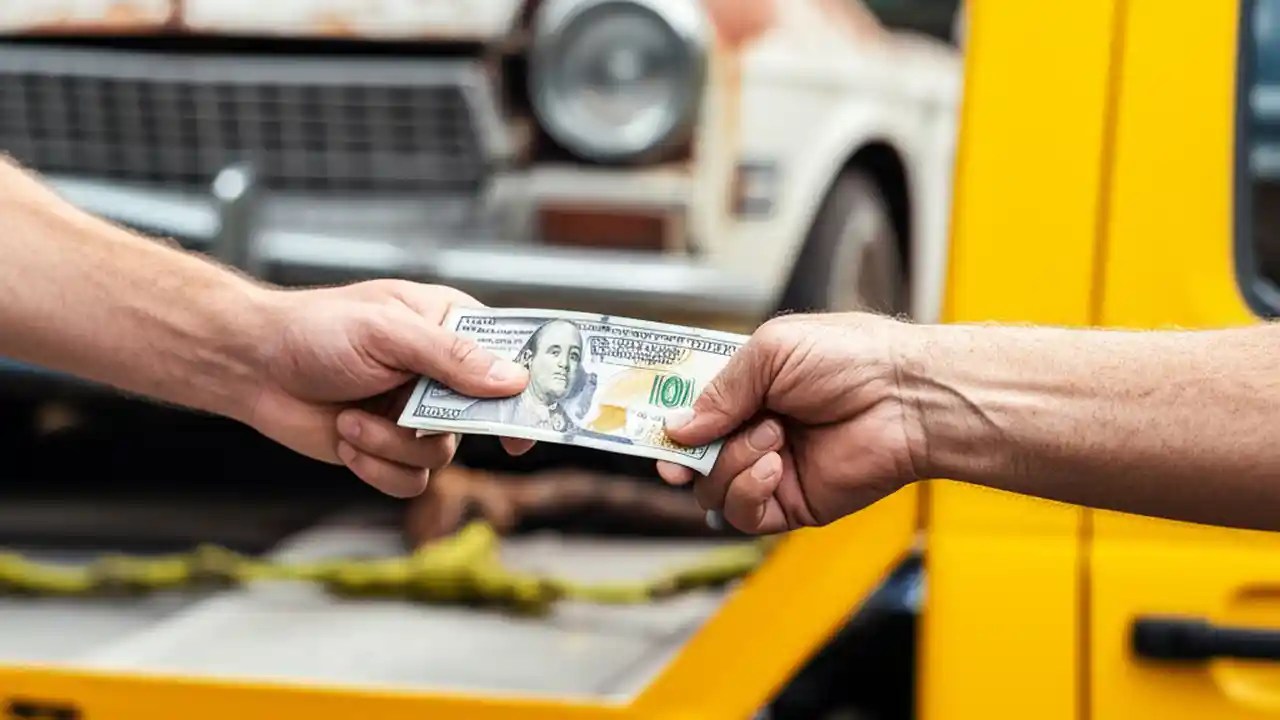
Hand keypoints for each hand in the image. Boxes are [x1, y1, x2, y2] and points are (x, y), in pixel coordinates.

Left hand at [249, 280, 527, 496]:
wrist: (253, 369)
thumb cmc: (317, 331)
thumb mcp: (388, 333)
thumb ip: (452, 358)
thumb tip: (513, 381)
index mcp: (451, 327)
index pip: (512, 354)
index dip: (532, 383)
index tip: (538, 411)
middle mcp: (442, 375)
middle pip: (488, 416)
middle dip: (451, 426)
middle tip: (424, 423)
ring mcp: (418, 415)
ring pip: (444, 455)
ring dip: (394, 445)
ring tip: (353, 421)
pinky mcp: (389, 450)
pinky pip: (411, 480)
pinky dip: (378, 467)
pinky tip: (347, 439)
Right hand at [655, 313, 923, 533]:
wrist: (906, 396)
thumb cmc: (850, 358)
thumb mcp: (770, 352)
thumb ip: (720, 390)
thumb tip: (677, 429)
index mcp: (749, 389)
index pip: (691, 410)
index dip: (665, 419)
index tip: (643, 426)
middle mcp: (754, 430)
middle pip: (691, 457)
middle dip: (683, 455)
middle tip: (678, 454)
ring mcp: (771, 469)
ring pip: (711, 488)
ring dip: (732, 462)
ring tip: (773, 435)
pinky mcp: (792, 504)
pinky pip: (744, 514)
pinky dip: (748, 490)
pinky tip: (776, 465)